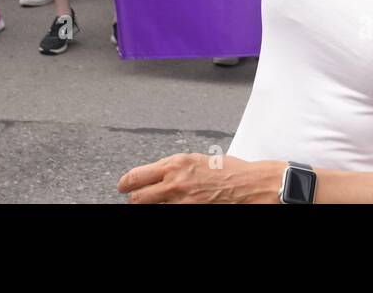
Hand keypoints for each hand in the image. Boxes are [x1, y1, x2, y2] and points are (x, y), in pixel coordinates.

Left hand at [117, 153, 283, 203]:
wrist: (250, 184)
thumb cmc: (230, 170)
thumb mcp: (198, 160)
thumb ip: (176, 167)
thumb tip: (159, 174)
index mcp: (176, 163)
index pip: (136, 176)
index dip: (125, 183)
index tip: (122, 186)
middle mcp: (175, 182)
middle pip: (137, 197)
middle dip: (135, 198)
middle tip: (135, 197)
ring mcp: (181, 201)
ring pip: (150, 208)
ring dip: (151, 206)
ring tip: (158, 202)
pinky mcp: (189, 212)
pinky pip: (168, 213)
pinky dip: (167, 209)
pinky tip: (173, 206)